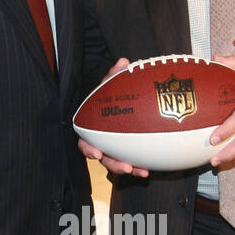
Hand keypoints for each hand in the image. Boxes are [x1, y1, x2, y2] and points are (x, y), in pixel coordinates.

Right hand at [77, 57, 149, 176]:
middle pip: (103, 158)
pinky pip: (131, 161)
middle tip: (126, 167)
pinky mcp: (125, 152)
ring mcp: (113, 148)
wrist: (118, 102)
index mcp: (91, 129)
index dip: (89, 149)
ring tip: (141, 171)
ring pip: (117, 163)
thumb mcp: (109, 84)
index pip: (85, 142)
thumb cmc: (109, 95)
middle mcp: (100, 142)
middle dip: (113, 164)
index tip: (96, 153)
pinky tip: (150, 169)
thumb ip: (113, 75)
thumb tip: (122, 62)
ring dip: (128, 168)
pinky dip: (140, 165)